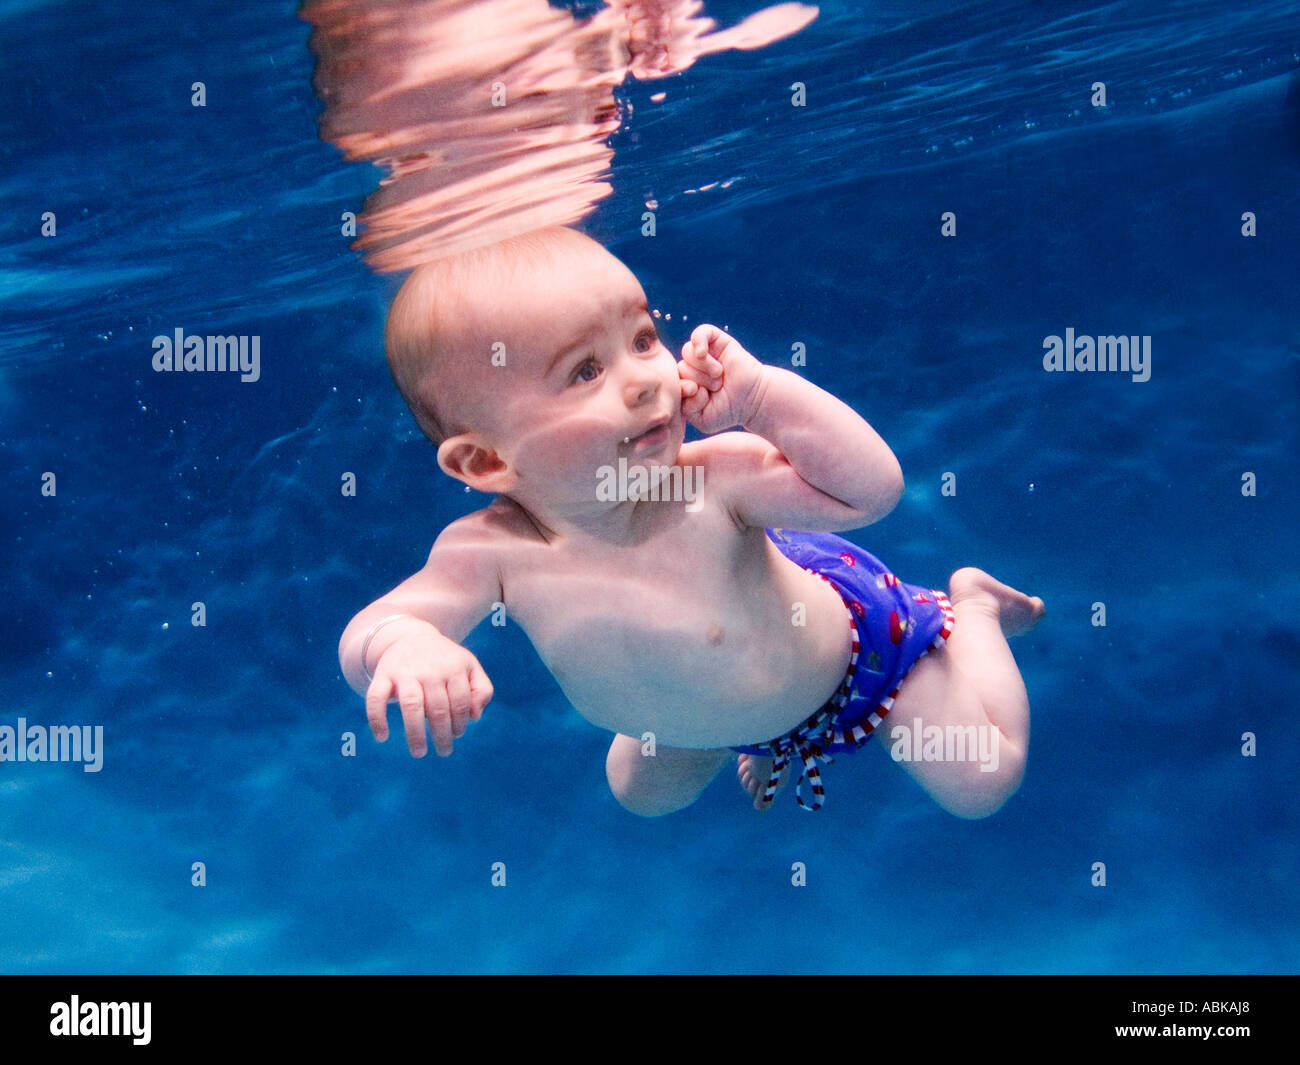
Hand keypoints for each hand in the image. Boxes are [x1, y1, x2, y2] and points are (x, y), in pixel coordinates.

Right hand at [365, 624, 493, 756]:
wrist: (408, 636)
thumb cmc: (444, 660)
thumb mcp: (469, 667)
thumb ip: (482, 689)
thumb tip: (475, 717)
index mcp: (454, 668)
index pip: (461, 703)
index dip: (460, 723)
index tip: (456, 735)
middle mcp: (430, 670)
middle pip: (438, 708)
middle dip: (442, 735)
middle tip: (444, 751)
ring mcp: (405, 672)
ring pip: (411, 705)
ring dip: (415, 733)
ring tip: (419, 752)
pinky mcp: (382, 675)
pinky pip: (376, 698)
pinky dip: (377, 718)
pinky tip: (382, 737)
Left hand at [677, 324, 765, 434]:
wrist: (753, 399)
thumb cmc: (728, 411)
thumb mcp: (702, 418)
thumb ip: (687, 407)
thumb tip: (688, 385)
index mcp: (685, 384)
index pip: (672, 382)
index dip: (683, 388)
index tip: (701, 396)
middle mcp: (691, 367)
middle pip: (680, 367)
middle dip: (698, 380)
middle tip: (717, 387)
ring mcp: (703, 353)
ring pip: (688, 352)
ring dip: (703, 368)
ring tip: (719, 376)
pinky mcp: (716, 340)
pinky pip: (700, 333)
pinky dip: (699, 342)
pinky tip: (704, 354)